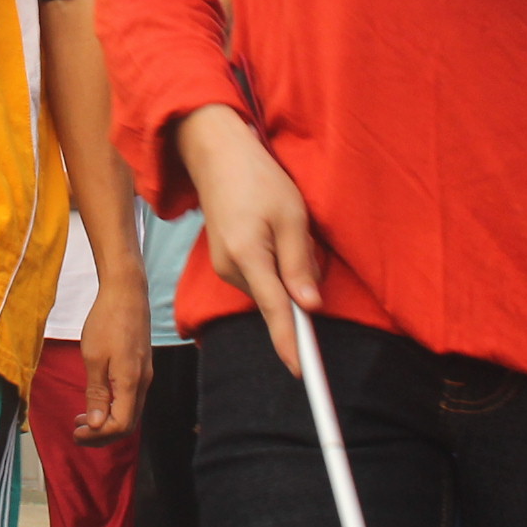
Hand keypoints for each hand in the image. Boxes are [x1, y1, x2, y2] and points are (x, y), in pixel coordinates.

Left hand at [70, 280, 150, 442]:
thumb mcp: (94, 358)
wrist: (126, 292)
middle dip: (101, 434)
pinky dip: (113, 407)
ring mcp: (144, 374)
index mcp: (131, 382)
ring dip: (106, 421)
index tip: (76, 434)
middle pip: (127, 424)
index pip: (121, 425)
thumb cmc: (107, 321)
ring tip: (81, 420)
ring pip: (130, 411)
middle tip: (76, 432)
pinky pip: (130, 398)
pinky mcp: (141, 367)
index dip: (98, 436)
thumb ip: (97, 394)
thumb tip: (97, 425)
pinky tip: (96, 400)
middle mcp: (143, 382)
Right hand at [176, 105, 322, 371]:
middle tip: (304, 238)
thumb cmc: (258, 179)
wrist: (217, 155)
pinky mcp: (225, 260)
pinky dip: (274, 264)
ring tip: (285, 226)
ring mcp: (224, 266)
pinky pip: (260, 276)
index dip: (290, 343)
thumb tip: (309, 307)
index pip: (275, 310)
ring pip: (270, 287)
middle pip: (276, 299)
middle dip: (298, 285)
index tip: (302, 371)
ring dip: (287, 271)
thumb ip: (300, 264)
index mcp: (248, 257)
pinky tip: (273, 231)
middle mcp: (230, 269)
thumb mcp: (292, 216)